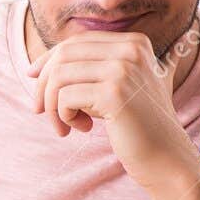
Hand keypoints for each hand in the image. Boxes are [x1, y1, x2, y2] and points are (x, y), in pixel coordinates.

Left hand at [27, 31, 199, 192]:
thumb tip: (35, 67)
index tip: (33, 78)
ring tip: (65, 126)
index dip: (48, 60)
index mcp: (134, 43)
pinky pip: (65, 98)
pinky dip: (64, 116)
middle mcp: (131, 50)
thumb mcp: (118, 87)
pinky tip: (81, 128)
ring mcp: (123, 70)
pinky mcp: (114, 94)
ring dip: (52, 105)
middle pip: (64, 55)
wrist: (166, 157)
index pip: (76, 42)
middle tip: (40, 110)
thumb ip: (92, 69)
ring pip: (59, 76)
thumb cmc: (137, 125)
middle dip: (44, 84)